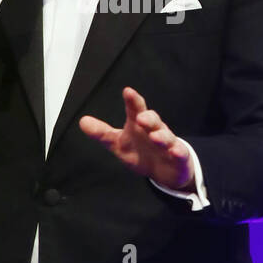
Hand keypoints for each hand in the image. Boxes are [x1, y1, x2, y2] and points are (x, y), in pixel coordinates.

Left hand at [79, 87, 194, 191]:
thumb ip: (102, 133)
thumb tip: (82, 122)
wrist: (164, 170)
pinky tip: (176, 152)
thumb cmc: (140, 151)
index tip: (127, 91)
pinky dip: (178, 152)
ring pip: (167, 137)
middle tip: (141, 118)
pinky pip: (180, 153)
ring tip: (155, 137)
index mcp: (140, 125)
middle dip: (148, 118)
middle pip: (153, 120)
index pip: (136, 110)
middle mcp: (155, 130)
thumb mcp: (118, 143)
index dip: (133, 101)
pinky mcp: (179, 157)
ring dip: (162, 136)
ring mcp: (168, 143)